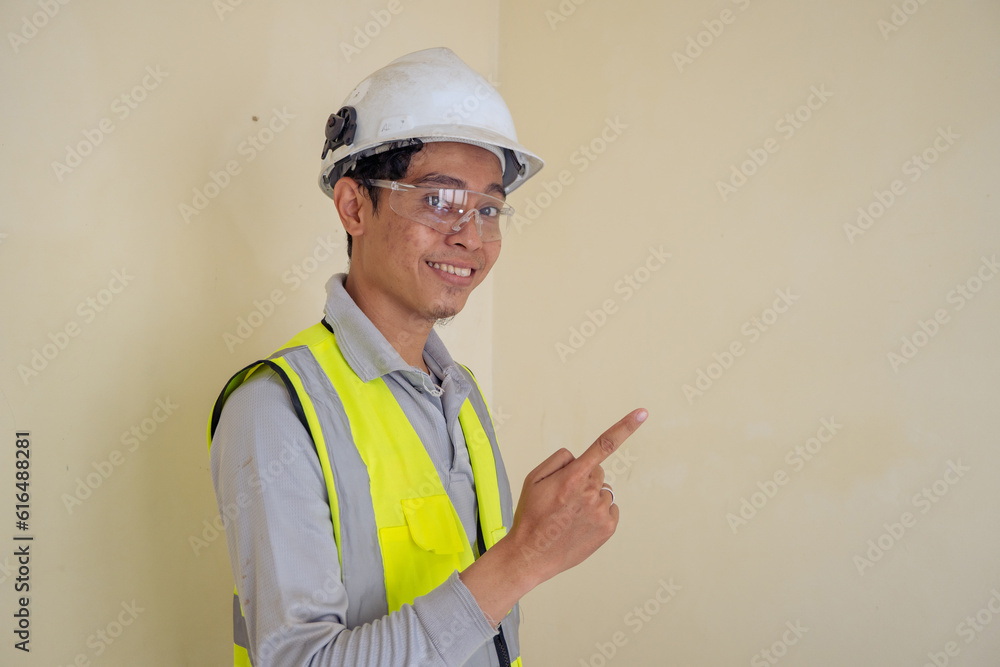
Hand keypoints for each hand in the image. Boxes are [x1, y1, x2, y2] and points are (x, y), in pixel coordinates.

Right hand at [507, 407, 647, 587]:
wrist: (531, 555)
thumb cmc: (531, 514)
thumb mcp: (533, 478)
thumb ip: (559, 460)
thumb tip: (581, 458)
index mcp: (573, 477)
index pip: (603, 445)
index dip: (625, 427)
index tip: (643, 413)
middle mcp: (591, 493)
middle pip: (597, 472)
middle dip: (584, 478)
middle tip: (562, 498)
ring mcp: (601, 512)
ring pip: (603, 491)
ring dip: (590, 498)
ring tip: (569, 515)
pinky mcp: (608, 528)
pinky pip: (609, 508)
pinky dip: (598, 512)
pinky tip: (579, 524)